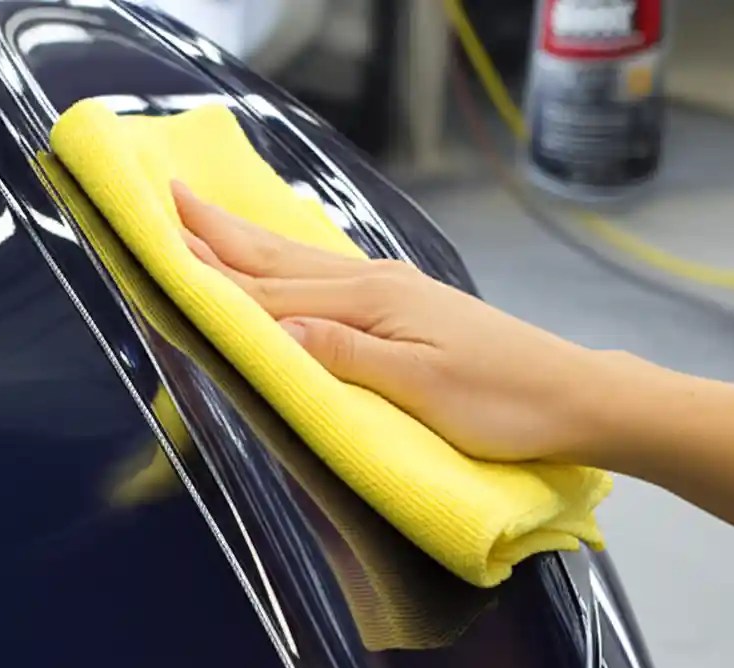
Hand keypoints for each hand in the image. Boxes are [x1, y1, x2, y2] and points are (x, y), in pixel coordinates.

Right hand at [172, 180, 620, 463]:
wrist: (572, 394)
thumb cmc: (501, 403)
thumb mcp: (422, 389)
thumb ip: (344, 354)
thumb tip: (275, 328)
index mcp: (368, 303)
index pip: (269, 289)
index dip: (211, 270)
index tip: (161, 239)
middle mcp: (372, 284)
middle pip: (275, 258)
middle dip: (216, 233)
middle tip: (166, 199)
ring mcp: (389, 288)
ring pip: (297, 260)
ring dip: (245, 239)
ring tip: (203, 215)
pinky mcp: (402, 301)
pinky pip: (323, 273)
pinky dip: (285, 259)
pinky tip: (279, 255)